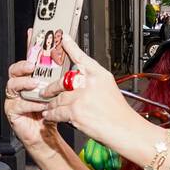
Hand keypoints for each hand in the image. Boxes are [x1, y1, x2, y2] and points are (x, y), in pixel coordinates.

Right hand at [4, 29, 62, 151]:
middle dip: (23, 65)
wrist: (46, 135)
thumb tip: (73, 58)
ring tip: (36, 84)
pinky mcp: (13, 111)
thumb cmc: (52, 113)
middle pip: (15, 69)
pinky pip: (18, 104)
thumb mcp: (61, 91)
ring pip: (13, 85)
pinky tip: (40, 104)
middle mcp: (21, 86)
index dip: (30, 44)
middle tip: (32, 65)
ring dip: (25, 83)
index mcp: (32, 78)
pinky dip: (30, 103)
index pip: (29, 58)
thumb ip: (63, 75)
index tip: (33, 33)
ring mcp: (15, 98)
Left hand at [38, 34, 143, 152]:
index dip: (71, 47)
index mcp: (99, 75)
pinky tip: (49, 116)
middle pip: (62, 81)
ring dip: (51, 104)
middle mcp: (90, 83)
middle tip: (45, 91)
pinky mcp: (75, 111)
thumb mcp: (108, 89)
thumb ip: (92, 83)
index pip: (81, 57)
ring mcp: (81, 96)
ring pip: (57, 98)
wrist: (125, 130)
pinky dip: (51, 115)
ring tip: (48, 107)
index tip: (63, 38)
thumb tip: (76, 82)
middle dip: (51, 88)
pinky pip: (56, 111)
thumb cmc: (118, 114)